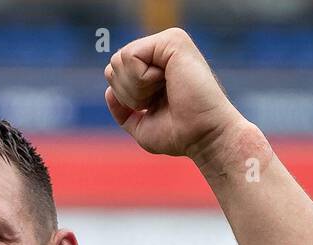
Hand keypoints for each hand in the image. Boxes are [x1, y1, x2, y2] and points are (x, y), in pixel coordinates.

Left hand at [104, 28, 247, 162]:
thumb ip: (123, 110)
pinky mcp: (172, 41)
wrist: (204, 136)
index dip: (124, 97)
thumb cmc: (180, 135)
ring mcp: (169, 42)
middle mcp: (163, 51)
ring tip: (163, 93)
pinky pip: (130, 57)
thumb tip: (108, 92)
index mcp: (157, 67)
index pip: (116, 72)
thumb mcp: (142, 126)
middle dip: (127, 92)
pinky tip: (165, 83)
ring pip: (120, 59)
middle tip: (157, 101)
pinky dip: (140, 80)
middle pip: (114, 64)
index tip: (152, 107)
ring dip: (135, 88)